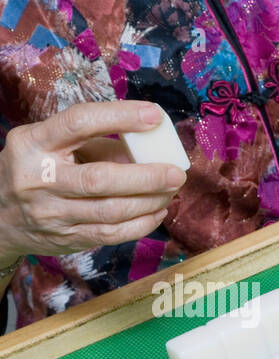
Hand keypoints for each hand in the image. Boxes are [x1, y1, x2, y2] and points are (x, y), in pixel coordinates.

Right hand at [0, 101, 184, 262]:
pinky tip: (158, 211)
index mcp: (33, 143)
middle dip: (146, 176)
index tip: (154, 116)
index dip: (119, 117)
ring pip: (112, 210)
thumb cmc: (37, 170)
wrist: (0, 217)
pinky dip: (143, 223)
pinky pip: (114, 233)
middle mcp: (39, 179)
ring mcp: (52, 213)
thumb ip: (98, 144)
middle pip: (100, 178)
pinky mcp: (67, 238)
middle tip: (177, 172)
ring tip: (172, 190)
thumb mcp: (52, 146)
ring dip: (151, 201)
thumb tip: (151, 145)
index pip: (79, 123)